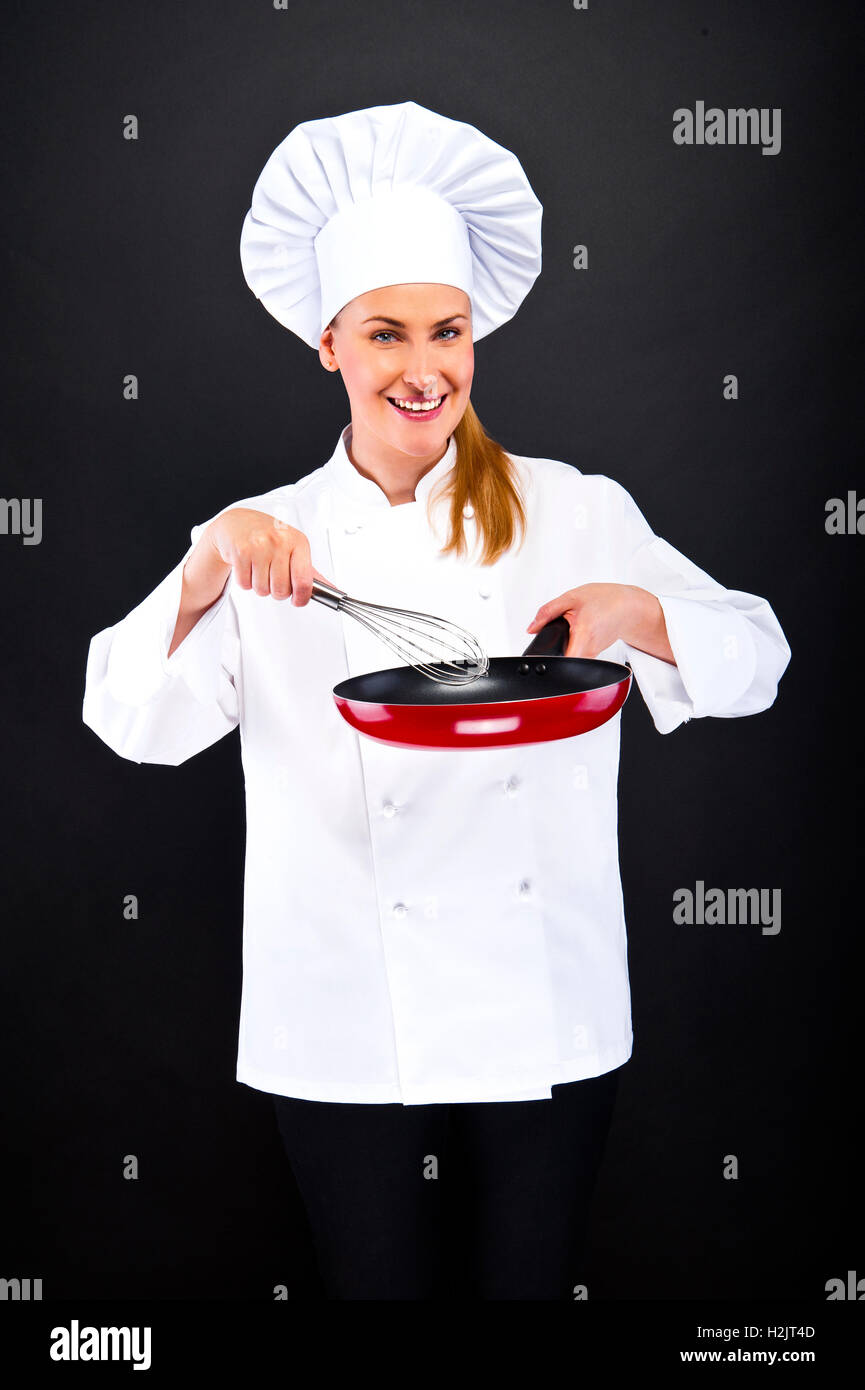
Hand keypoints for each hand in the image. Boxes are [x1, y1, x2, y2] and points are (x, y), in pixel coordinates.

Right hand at [205, 508, 329, 603]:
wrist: (238, 521)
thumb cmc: (268, 535)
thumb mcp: (293, 547)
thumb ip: (310, 571)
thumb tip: (331, 590)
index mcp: (298, 542)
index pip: (304, 581)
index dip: (301, 598)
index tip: (298, 601)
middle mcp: (280, 542)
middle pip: (281, 590)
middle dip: (276, 590)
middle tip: (273, 577)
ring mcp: (259, 546)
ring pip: (262, 590)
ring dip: (259, 585)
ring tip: (259, 568)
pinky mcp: (241, 551)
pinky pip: (244, 584)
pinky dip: (245, 581)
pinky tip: (247, 566)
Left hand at [526, 583, 674, 663]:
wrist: (629, 606)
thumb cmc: (607, 600)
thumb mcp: (572, 598)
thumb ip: (548, 612)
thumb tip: (532, 627)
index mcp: (584, 634)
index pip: (565, 663)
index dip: (550, 666)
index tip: (540, 662)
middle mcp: (589, 650)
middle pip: (563, 664)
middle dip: (551, 656)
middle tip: (548, 644)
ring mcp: (592, 655)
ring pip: (570, 660)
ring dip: (561, 650)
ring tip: (566, 633)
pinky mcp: (593, 655)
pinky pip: (576, 656)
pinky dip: (570, 647)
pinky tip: (573, 635)